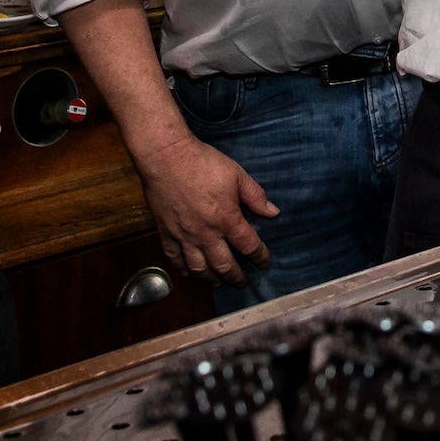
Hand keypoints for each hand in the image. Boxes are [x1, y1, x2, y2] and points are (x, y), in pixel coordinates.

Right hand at [132, 134, 277, 285]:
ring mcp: (184, 236)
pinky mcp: (166, 233)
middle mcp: (206, 234)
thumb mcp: (236, 174)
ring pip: (199, 269)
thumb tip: (273, 213)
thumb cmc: (203, 162)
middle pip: (224, 265)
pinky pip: (175, 259)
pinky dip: (184, 269)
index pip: (249, 246)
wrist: (166, 157)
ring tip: (219, 283)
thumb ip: (255, 196)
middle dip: (236, 276)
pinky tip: (190, 272)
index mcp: (226, 219)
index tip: (265, 263)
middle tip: (242, 282)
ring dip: (211, 279)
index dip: (260, 257)